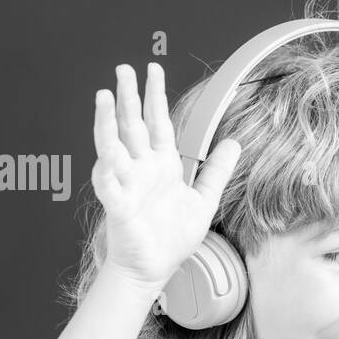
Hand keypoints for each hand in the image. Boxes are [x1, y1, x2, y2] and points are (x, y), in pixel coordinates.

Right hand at [91, 62, 241, 291]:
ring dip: (107, 122)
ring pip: (113, 147)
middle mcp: (141, 169)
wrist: (153, 269)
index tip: (152, 69)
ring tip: (104, 96)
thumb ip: (216, 171)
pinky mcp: (118, 205)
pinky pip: (109, 185)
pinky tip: (105, 156)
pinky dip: (106, 170)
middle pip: (132, 126)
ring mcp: (127, 185)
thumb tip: (234, 142)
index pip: (157, 123)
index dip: (155, 96)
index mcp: (161, 165)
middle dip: (128, 97)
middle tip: (123, 69)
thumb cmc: (171, 238)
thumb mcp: (203, 200)